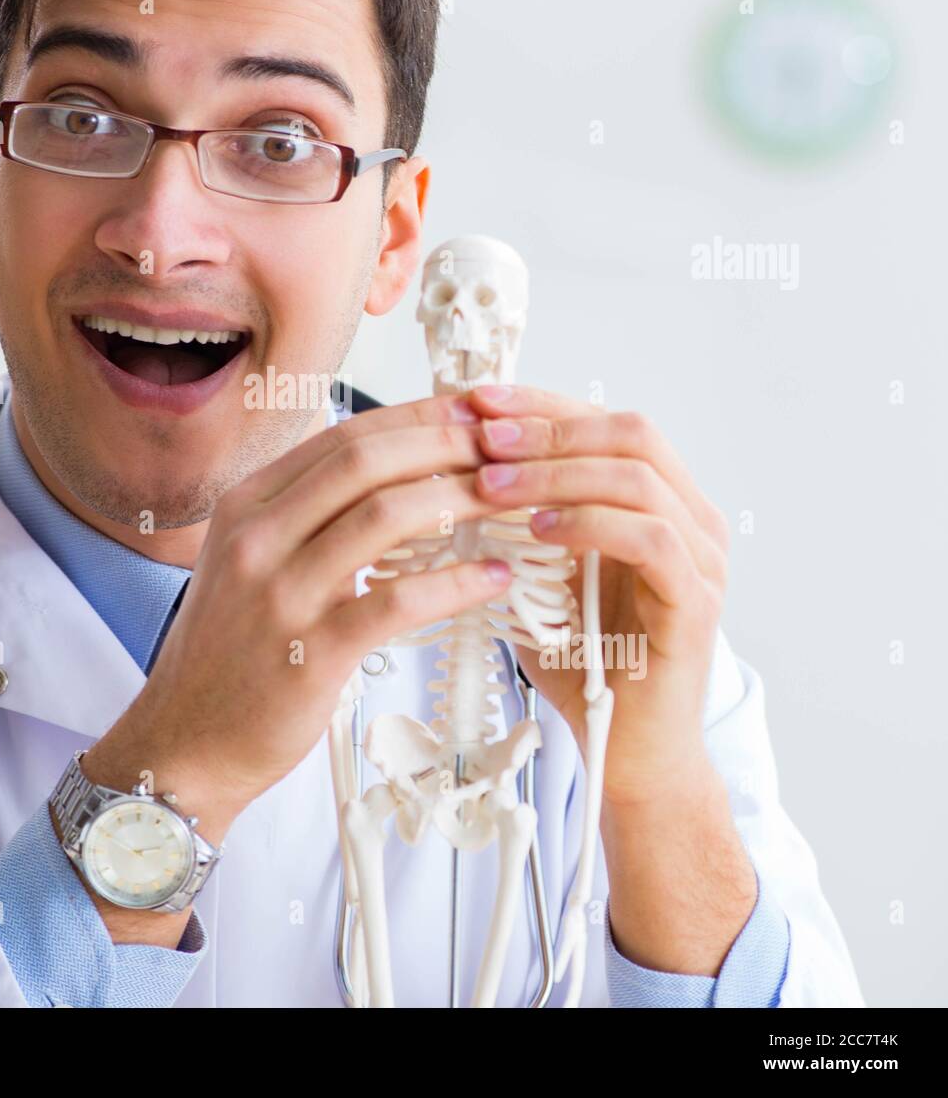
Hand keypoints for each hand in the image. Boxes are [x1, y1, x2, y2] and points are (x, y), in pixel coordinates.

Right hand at [91, 394, 520, 833]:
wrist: (185, 742)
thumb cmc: (230, 653)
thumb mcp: (246, 561)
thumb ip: (301, 515)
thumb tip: (387, 473)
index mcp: (245, 505)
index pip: (342, 437)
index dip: (416, 418)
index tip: (469, 412)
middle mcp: (256, 537)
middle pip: (366, 461)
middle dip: (444, 443)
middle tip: (502, 445)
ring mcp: (280, 593)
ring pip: (384, 517)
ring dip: (459, 499)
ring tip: (508, 499)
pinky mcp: (311, 652)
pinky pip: (398, 601)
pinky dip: (456, 583)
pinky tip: (492, 578)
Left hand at [468, 384, 730, 806]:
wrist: (625, 751)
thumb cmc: (579, 661)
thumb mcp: (539, 573)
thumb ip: (517, 520)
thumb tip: (449, 465)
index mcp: (657, 500)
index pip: (603, 421)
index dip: (540, 403)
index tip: (476, 401)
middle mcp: (691, 517)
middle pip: (629, 432)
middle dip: (548, 427)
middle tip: (482, 436)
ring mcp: (702, 557)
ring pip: (638, 477)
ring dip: (556, 473)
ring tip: (490, 485)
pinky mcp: (697, 601)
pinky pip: (650, 538)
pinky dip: (589, 523)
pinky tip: (537, 531)